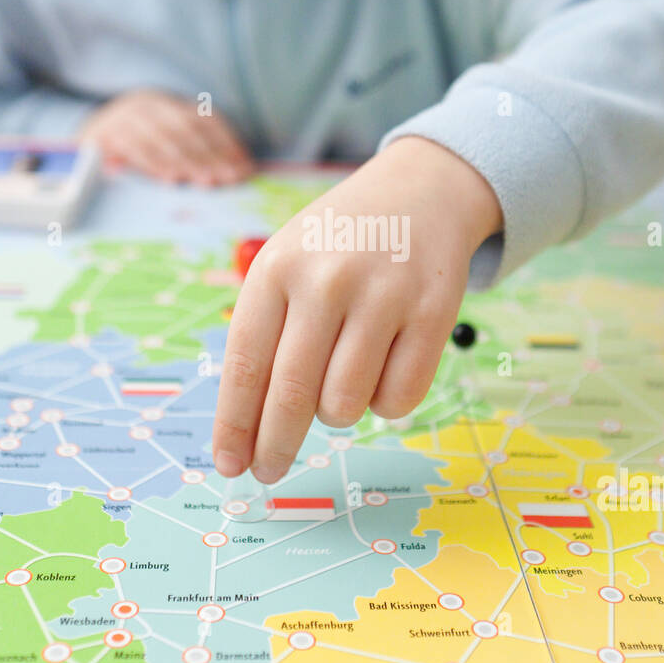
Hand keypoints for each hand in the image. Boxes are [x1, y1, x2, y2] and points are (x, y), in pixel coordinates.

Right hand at [79, 90, 254, 184]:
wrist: (86, 137)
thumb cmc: (135, 145)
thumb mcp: (165, 140)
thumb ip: (197, 151)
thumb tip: (242, 170)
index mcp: (171, 104)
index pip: (206, 119)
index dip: (228, 143)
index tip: (245, 167)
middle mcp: (151, 104)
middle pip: (187, 128)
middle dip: (210, 156)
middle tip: (227, 179)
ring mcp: (128, 116)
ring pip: (163, 136)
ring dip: (187, 161)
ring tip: (206, 182)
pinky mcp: (106, 133)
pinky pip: (134, 148)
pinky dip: (154, 164)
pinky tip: (171, 179)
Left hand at [212, 136, 503, 483]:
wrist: (421, 191)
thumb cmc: (339, 243)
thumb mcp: (288, 263)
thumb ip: (265, 334)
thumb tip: (246, 429)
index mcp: (277, 268)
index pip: (245, 365)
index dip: (235, 425)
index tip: (229, 464)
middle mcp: (327, 280)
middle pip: (292, 395)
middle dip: (276, 446)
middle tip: (270, 471)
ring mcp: (384, 296)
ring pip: (346, 405)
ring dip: (337, 413)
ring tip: (341, 381)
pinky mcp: (433, 313)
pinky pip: (399, 399)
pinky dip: (385, 403)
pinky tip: (382, 371)